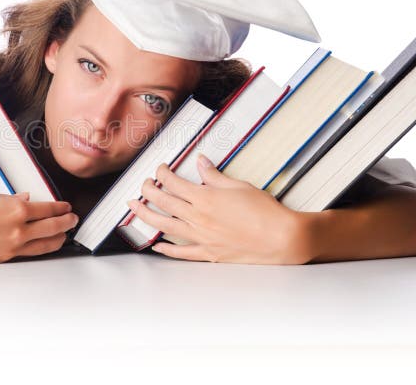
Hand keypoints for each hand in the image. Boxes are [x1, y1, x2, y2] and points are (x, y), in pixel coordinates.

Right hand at [0, 190, 76, 264]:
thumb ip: (9, 198)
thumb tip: (25, 198)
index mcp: (16, 209)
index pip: (48, 208)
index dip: (60, 207)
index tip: (66, 206)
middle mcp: (19, 229)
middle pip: (53, 226)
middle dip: (66, 222)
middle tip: (73, 219)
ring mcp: (14, 245)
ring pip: (46, 244)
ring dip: (59, 238)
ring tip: (65, 234)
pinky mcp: (6, 257)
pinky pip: (31, 253)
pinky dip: (43, 248)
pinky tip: (46, 245)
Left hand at [128, 155, 313, 264]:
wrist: (281, 237)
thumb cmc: (264, 211)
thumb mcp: (239, 186)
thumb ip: (215, 176)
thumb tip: (201, 162)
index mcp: (205, 198)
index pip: (174, 182)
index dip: (162, 174)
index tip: (159, 169)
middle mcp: (198, 217)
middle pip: (164, 201)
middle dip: (149, 190)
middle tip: (142, 184)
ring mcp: (201, 236)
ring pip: (165, 225)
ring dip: (146, 214)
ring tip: (134, 207)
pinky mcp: (208, 252)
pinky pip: (181, 252)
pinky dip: (167, 249)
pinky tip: (156, 244)